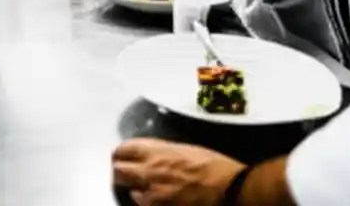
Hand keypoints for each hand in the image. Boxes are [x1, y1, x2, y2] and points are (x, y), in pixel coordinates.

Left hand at [113, 139, 244, 205]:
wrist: (231, 189)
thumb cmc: (216, 168)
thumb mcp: (187, 150)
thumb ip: (163, 153)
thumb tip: (151, 157)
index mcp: (157, 152)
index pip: (124, 149)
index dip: (123, 154)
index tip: (124, 156)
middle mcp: (149, 171)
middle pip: (118, 171)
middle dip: (122, 173)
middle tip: (128, 176)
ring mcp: (152, 195)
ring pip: (129, 193)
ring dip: (136, 192)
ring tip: (149, 193)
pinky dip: (147, 205)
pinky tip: (158, 202)